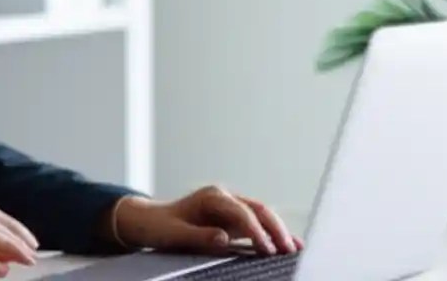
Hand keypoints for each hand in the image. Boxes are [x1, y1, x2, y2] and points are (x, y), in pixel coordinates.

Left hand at [108, 186, 303, 256]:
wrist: (150, 220)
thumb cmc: (160, 226)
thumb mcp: (175, 234)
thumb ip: (199, 235)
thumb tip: (224, 238)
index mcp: (212, 197)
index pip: (242, 212)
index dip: (256, 231)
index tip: (267, 249)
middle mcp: (225, 198)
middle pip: (258, 210)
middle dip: (276, 229)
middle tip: (289, 250)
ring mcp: (230, 208)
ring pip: (262, 216)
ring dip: (279, 231)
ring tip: (296, 249)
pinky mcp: (233, 220)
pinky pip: (257, 226)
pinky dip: (272, 235)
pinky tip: (288, 245)